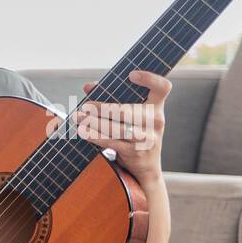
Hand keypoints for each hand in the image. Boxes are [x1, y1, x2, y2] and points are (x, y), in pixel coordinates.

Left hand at [74, 69, 168, 184]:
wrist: (147, 167)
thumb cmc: (136, 133)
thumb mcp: (134, 116)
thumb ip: (114, 98)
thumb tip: (88, 86)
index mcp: (157, 107)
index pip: (163, 88)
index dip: (150, 79)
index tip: (131, 75)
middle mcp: (155, 121)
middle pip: (126, 111)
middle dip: (102, 108)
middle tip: (85, 106)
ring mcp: (146, 137)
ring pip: (117, 128)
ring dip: (94, 123)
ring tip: (78, 117)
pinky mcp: (135, 152)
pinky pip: (111, 142)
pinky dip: (95, 136)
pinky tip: (83, 132)